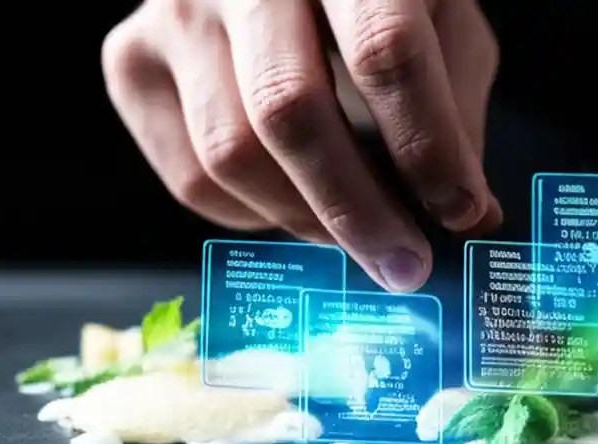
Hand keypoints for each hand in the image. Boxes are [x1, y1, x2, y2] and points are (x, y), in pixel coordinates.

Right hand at [102, 0, 503, 291]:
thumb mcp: (438, 17)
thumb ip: (454, 106)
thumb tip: (468, 218)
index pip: (383, 50)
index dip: (427, 144)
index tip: (461, 212)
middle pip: (289, 110)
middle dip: (356, 208)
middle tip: (403, 265)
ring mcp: (171, 13)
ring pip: (230, 155)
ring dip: (305, 220)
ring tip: (353, 234)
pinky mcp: (130, 61)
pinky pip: (189, 178)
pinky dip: (251, 216)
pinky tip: (290, 202)